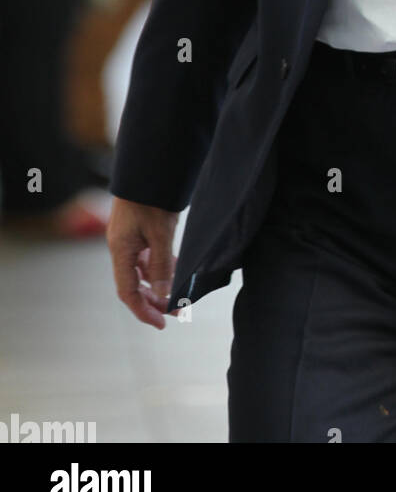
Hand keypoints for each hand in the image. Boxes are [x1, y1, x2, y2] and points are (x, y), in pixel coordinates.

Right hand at [107, 197, 179, 328]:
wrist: (148, 167)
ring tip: (178, 293)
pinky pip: (148, 255)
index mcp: (121, 250)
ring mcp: (129, 238)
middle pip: (134, 284)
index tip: (162, 323)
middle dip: (154, 300)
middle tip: (176, 311)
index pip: (128, 292)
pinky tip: (176, 267)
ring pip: (142, 270)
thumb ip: (162, 265)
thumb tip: (163, 294)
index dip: (144, 310)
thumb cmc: (151, 198)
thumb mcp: (160, 233)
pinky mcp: (138, 230)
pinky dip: (161, 265)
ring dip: (158, 283)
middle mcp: (121, 247)